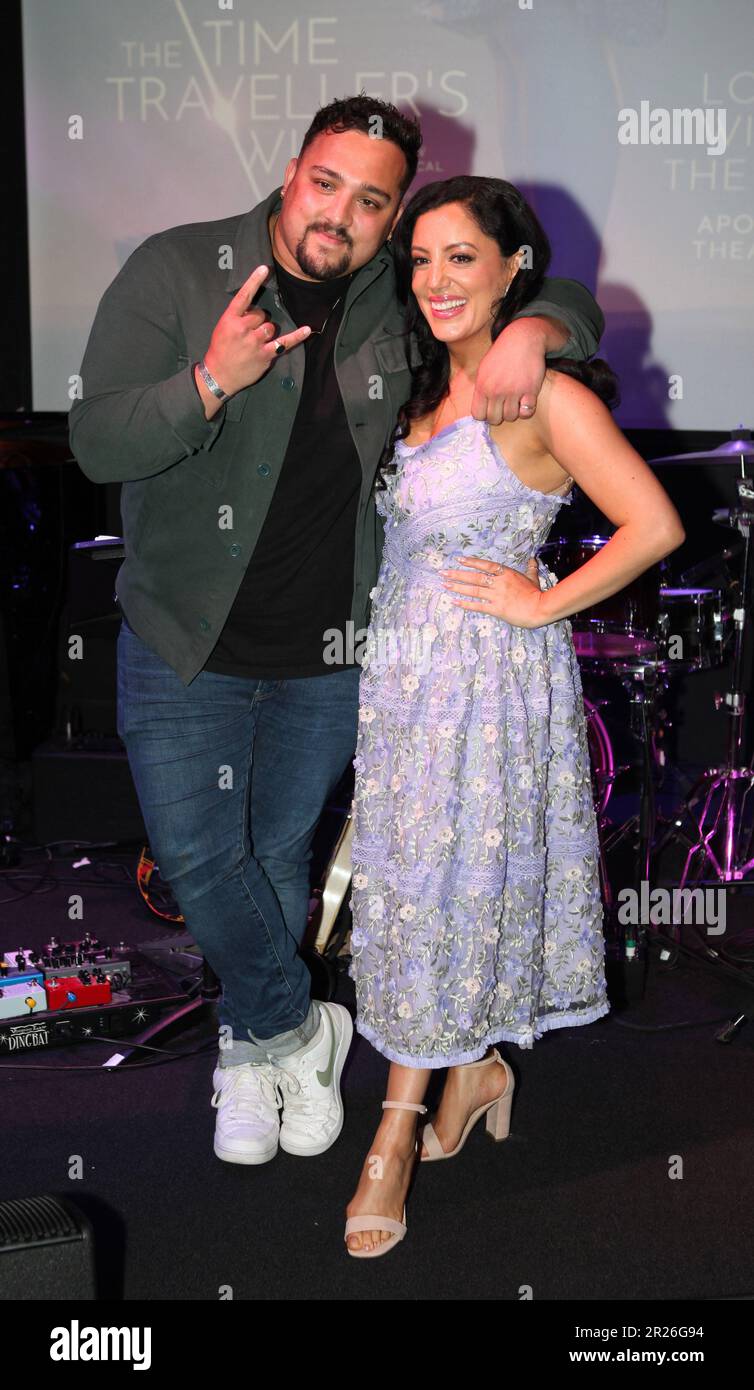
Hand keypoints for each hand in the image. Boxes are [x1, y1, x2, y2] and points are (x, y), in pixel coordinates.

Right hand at [203, 265, 310, 396]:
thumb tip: (255, 310)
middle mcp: (243, 328)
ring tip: (255, 343)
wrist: (219, 375)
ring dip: (266, 332)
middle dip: (257, 321)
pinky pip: (285, 343)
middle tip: (249, 333)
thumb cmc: (220, 350)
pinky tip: (307, 330)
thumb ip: (237, 317)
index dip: (254, 281)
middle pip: (261, 314)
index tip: (264, 269)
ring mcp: (255, 342)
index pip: (244, 296)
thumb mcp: (222, 328)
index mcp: (230, 319)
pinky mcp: (266, 355)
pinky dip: (297, 336)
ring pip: (270, 326)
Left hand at [440, 555, 546, 627]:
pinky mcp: (496, 609)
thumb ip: (531, 568)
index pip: (485, 565)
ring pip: (474, 590)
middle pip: (474, 577)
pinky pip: (478, 606)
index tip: (459, 559)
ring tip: (444, 585)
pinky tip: (454, 601)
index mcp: (506, 573)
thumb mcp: (533, 578)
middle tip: (443, 573)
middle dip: (457, 574)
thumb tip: (532, 559)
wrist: (540, 608)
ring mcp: (496, 596)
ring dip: (458, 587)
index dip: (471, 562)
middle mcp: (499, 583)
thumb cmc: (537, 593)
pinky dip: (465, 604)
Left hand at [471, 318, 548, 423]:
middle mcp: (496, 390)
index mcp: (482, 385)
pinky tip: (526, 400)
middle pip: (494, 419)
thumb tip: (479, 411)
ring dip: (514, 412)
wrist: (523, 339)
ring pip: (511, 417)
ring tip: (515, 402)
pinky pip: (526, 413)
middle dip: (499, 415)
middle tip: (504, 406)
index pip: (478, 415)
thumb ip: (480, 388)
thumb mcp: (484, 368)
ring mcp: (513, 391)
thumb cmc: (502, 353)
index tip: (491, 408)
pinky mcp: (530, 390)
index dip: (484, 415)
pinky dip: (526, 410)